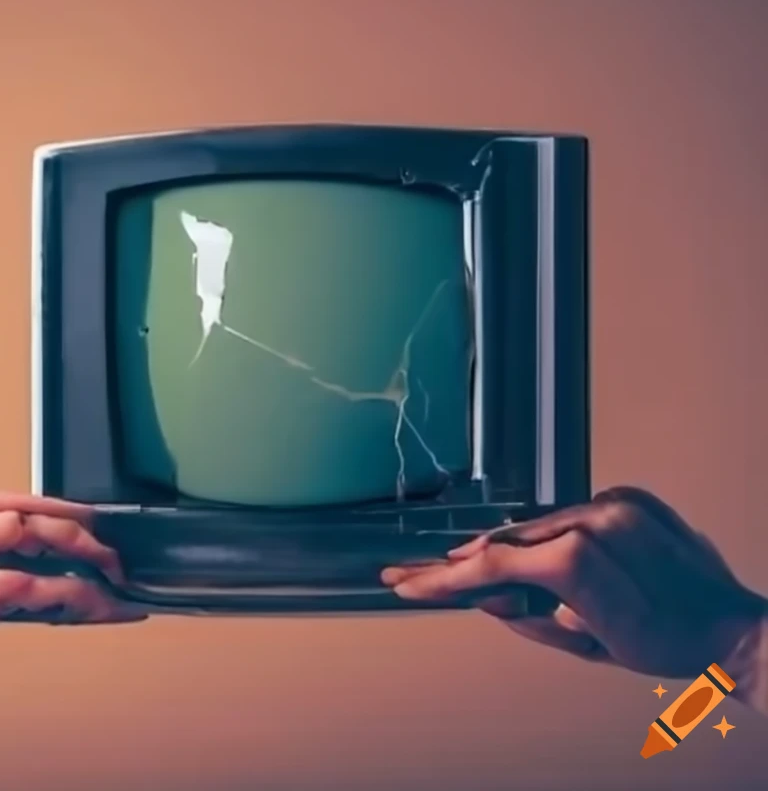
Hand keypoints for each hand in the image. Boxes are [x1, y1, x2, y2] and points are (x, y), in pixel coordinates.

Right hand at [0, 490, 145, 719]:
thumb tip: (36, 559)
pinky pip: (11, 586)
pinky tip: (84, 601)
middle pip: (17, 512)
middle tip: (111, 550)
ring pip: (22, 539)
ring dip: (77, 559)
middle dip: (74, 529)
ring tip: (111, 580)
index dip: (51, 505)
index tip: (89, 517)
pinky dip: (55, 592)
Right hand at [382, 487, 767, 685]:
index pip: (498, 564)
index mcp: (590, 564)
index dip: (447, 574)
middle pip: (510, 537)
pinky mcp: (626, 494)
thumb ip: (532, 619)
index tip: (412, 581)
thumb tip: (489, 597)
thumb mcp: (592, 647)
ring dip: (505, 546)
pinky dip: (546, 532)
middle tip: (421, 573)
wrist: (730, 623)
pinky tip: (532, 552)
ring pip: (536, 522)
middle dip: (465, 558)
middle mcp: (600, 520)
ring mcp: (615, 502)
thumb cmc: (671, 644)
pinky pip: (568, 511)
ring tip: (467, 565)